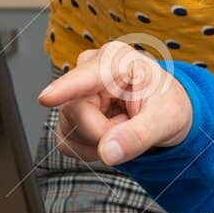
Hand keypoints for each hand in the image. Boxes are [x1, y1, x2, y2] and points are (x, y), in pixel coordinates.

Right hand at [37, 41, 192, 165]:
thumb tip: (108, 152)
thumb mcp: (167, 118)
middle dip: (103, 133)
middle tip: (131, 128)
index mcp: (116, 60)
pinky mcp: (70, 115)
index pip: (86, 77)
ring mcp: (76, 92)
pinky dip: (90, 150)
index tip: (46, 98)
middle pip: (76, 112)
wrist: (165, 112)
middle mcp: (90, 70)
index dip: (65, 88)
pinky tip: (109, 136)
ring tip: (123, 128)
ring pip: (69, 130)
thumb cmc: (167, 104)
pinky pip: (67, 143)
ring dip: (98, 143)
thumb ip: (139, 135)